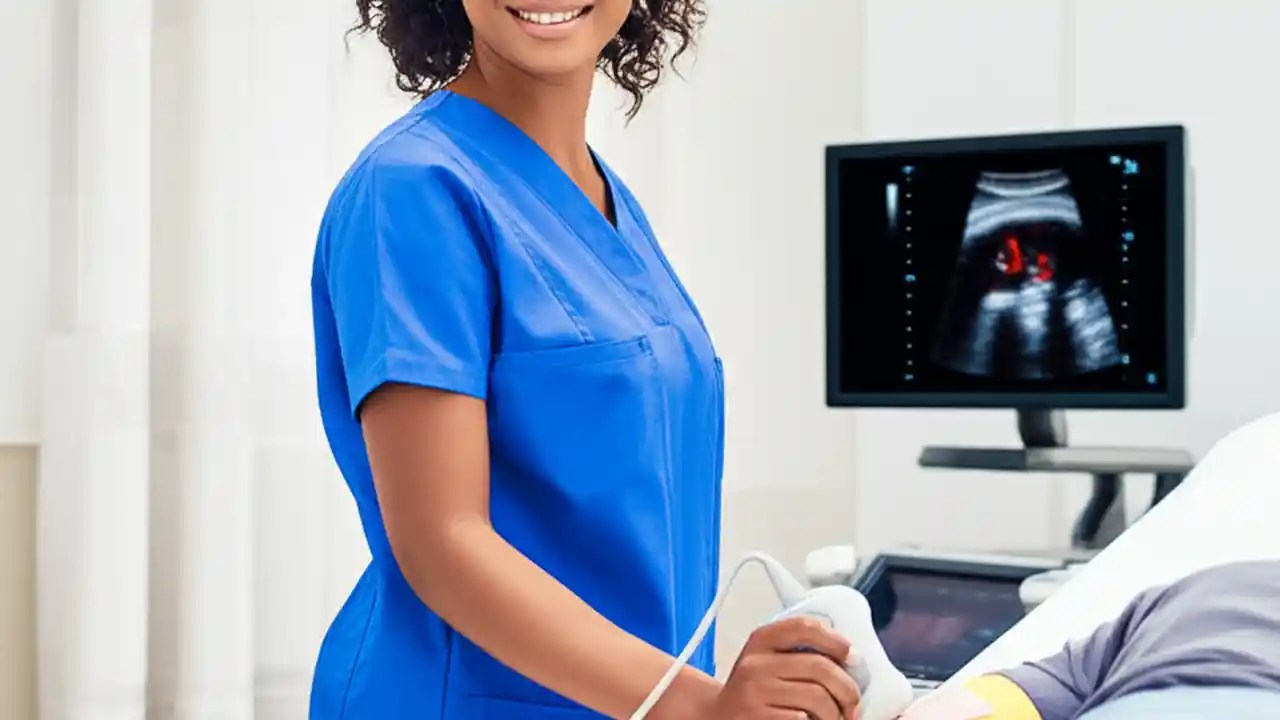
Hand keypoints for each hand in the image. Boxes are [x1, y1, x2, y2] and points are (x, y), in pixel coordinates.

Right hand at [710, 616, 862, 719]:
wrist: (715, 716)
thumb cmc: (752, 691)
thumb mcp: (766, 661)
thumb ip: (797, 653)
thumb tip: (849, 660)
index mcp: (761, 641)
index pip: (805, 627)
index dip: (836, 640)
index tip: (853, 657)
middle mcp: (755, 663)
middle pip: (819, 667)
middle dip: (847, 689)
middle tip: (853, 704)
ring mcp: (754, 692)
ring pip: (818, 698)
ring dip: (836, 713)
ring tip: (835, 718)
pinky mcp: (757, 718)